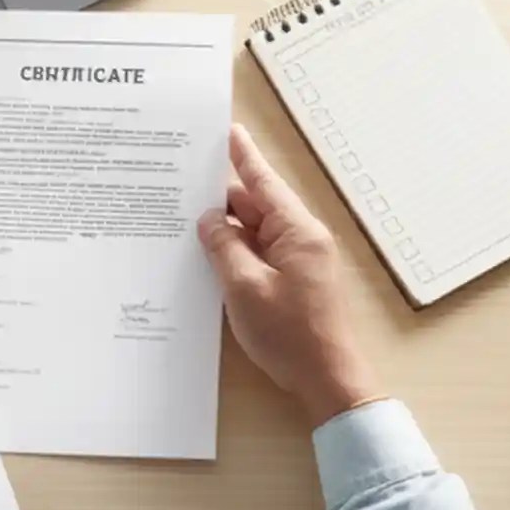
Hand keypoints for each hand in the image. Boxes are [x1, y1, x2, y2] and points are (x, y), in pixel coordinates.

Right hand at [197, 125, 383, 425]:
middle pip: (255, 207)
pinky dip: (233, 251)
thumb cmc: (289, 334)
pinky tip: (207, 255)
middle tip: (180, 184)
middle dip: (219, 198)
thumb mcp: (245, 287)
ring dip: (224, 229)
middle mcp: (301, 239)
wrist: (328, 379)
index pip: (263, 183)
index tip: (228, 130)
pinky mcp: (291, 281)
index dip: (243, 157)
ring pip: (253, 232)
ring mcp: (297, 261)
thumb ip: (224, 247)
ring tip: (184, 220)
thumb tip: (209, 221)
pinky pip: (258, 254)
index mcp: (297, 232)